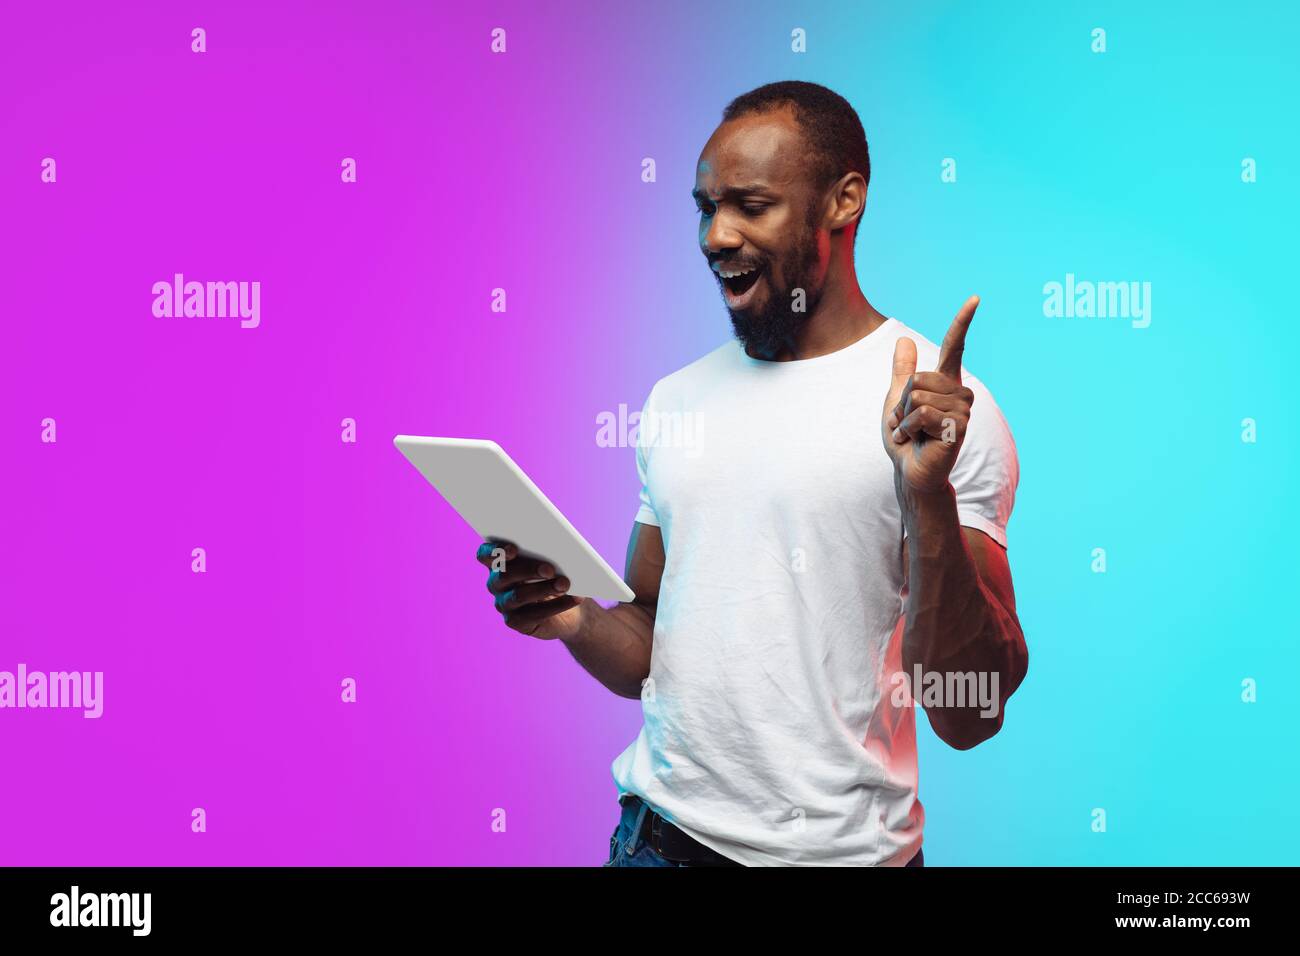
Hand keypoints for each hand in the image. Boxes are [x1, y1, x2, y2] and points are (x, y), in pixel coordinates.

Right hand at [476, 538, 584, 639]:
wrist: (567, 609)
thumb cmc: (555, 575)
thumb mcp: (550, 561)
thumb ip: (546, 552)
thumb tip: (556, 547)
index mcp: (499, 561)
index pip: (486, 554)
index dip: (495, 551)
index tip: (513, 549)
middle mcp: (496, 583)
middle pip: (505, 574)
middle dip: (528, 569)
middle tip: (550, 568)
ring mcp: (504, 604)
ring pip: (519, 595)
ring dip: (544, 588)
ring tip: (565, 583)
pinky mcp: (516, 622)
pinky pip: (536, 614)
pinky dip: (558, 605)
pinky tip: (574, 597)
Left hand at [881, 296, 978, 495]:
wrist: (910, 471)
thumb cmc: (906, 438)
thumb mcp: (896, 400)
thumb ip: (902, 373)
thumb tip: (903, 340)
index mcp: (945, 383)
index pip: (955, 347)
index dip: (962, 322)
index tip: (975, 298)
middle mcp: (959, 393)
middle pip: (917, 379)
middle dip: (901, 403)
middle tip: (908, 424)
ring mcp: (962, 411)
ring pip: (918, 396)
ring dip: (904, 419)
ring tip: (912, 434)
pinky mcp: (958, 427)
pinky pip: (922, 414)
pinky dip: (909, 429)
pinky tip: (917, 441)